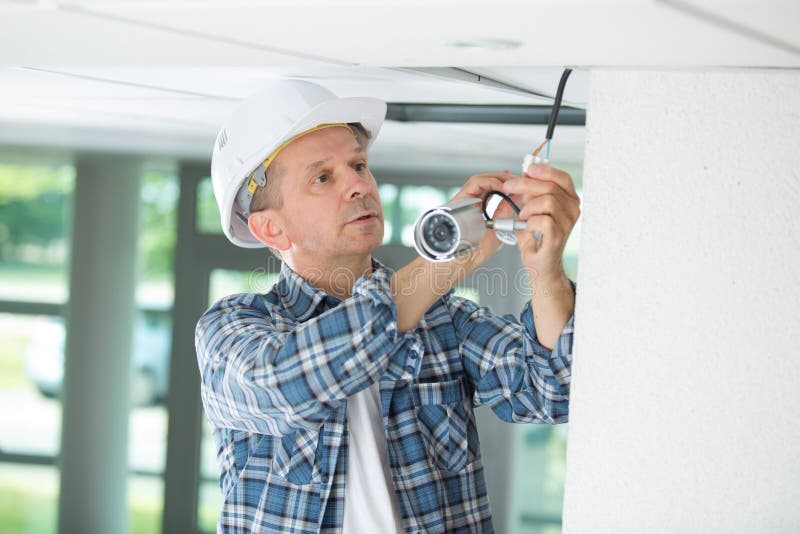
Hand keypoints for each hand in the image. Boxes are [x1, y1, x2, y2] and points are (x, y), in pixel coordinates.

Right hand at [448, 171, 515, 269]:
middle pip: (486, 182)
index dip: (505, 184)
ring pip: (480, 179)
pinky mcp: (459, 199)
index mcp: (477, 210)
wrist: (461, 260)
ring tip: (512, 183)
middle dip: (504, 179)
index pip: (491, 190)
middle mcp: (468, 203)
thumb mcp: (497, 228)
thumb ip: (505, 212)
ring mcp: (463, 200)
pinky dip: (490, 181)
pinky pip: (475, 183)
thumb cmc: (475, 252)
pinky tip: (502, 187)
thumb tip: (517, 197)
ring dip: (498, 178)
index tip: (519, 182)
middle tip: (518, 180)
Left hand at [501, 163, 579, 280]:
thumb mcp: (535, 210)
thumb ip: (533, 193)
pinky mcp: (557, 236)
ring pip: (547, 201)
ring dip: (528, 206)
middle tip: (509, 187)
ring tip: (522, 215)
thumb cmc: (539, 237)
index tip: (528, 169)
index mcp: (570, 200)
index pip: (562, 178)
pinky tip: (527, 226)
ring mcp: (567, 224)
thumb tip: (525, 174)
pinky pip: (543, 220)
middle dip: (525, 184)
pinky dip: (530, 221)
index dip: (544, 171)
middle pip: (550, 187)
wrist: (541, 264)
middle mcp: (573, 210)